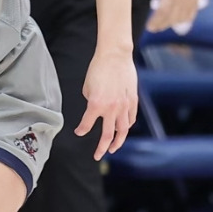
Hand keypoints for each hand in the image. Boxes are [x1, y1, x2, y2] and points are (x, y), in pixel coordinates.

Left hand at [78, 45, 138, 159]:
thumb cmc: (98, 68)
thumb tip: (94, 110)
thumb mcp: (87, 87)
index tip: (79, 132)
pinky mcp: (133, 100)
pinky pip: (131, 118)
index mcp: (96, 105)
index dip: (81, 130)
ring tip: (113, 148)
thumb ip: (91, 102)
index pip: (87, 124)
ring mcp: (124, 105)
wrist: (115, 55)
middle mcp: (111, 108)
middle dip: (101, 148)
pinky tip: (123, 130)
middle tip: (98, 156)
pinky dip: (126, 126)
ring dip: (117, 142)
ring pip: (122, 130)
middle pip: (107, 135)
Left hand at [135, 0, 202, 31]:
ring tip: (163, 24)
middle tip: (154, 28)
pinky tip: (176, 20)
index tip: (150, 27)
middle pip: (171, 17)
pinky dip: (183, 20)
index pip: (163, 11)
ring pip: (181, 18)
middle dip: (162, 25)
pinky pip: (190, 14)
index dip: (156, 21)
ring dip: (171, 23)